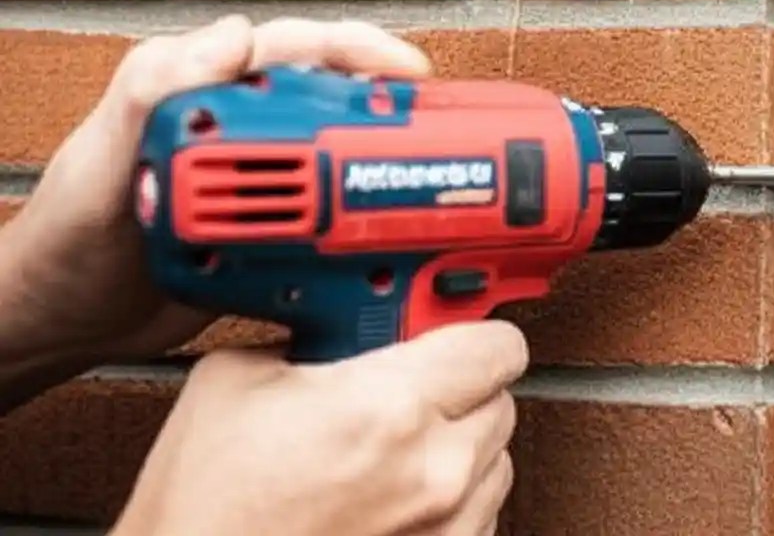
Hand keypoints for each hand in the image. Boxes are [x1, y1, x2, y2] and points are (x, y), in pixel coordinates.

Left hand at [0, 16, 430, 368]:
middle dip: (397, 110)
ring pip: (345, 159)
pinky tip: (400, 240)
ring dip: (394, 166)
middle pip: (337, 103)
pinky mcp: (278, 241)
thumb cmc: (67, 235)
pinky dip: (373, 226)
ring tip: (438, 180)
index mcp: (208, 96)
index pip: (297, 52)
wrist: (64, 320)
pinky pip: (335, 219)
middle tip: (444, 131)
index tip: (408, 72)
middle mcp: (246, 135)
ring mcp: (266, 190)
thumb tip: (237, 36)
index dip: (360, 53)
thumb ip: (154, 94)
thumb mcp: (103, 162)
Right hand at [113, 320, 527, 535]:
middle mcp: (433, 469)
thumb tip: (339, 327)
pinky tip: (395, 493)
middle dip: (462, 385)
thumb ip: (310, 339)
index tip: (453, 327)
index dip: (473, 328)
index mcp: (391, 406)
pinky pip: (480, 515)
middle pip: (501, 400)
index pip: (496, 346)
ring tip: (394, 447)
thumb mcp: (235, 383)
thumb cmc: (202, 509)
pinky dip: (452, 499)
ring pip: (497, 460)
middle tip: (410, 386)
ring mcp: (444, 527)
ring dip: (460, 444)